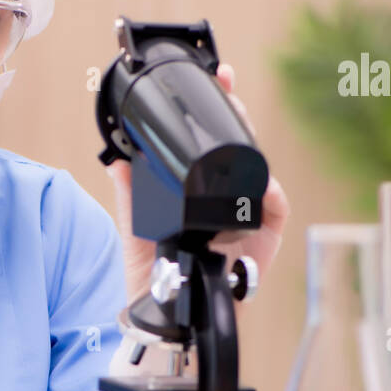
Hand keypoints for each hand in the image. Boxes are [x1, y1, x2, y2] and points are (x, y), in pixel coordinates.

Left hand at [107, 62, 290, 300]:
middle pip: (240, 148)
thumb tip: (117, 157)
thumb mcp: (137, 225)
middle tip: (226, 86)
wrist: (165, 314)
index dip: (217, 110)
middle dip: (236, 113)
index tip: (216, 76)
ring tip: (237, 117)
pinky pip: (274, 207)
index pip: (213, 144)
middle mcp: (227, 201)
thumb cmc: (154, 272)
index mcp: (201, 192)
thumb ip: (131, 191)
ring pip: (260, 170)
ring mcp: (247, 218)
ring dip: (252, 141)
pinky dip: (268, 191)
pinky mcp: (263, 240)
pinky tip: (258, 179)